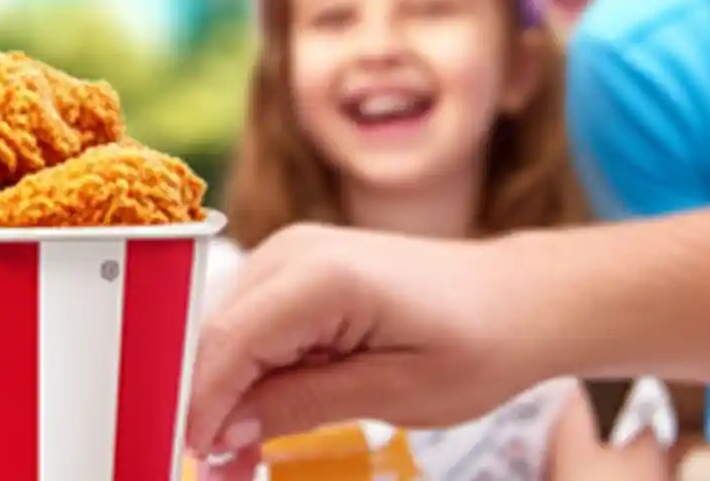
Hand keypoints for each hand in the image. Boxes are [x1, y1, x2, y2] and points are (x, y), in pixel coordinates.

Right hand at [186, 224, 551, 479]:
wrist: (514, 299)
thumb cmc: (475, 344)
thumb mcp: (394, 393)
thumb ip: (301, 405)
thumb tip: (223, 431)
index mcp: (324, 276)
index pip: (230, 341)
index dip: (202, 404)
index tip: (195, 460)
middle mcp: (294, 251)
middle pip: (217, 333)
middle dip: (207, 406)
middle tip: (216, 475)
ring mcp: (291, 252)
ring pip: (227, 331)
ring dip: (224, 395)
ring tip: (238, 464)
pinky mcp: (295, 267)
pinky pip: (251, 323)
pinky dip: (248, 373)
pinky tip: (257, 422)